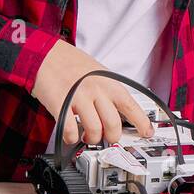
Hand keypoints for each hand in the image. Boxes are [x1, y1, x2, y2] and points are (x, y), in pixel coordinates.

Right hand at [31, 40, 154, 145]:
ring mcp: (78, 97)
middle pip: (113, 124)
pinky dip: (71, 138)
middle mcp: (97, 90)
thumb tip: (120, 111)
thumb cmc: (71, 63)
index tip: (147, 132)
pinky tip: (71, 135)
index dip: (142, 122)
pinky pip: (70, 130)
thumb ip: (109, 91)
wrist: (46, 54)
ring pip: (94, 130)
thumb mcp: (99, 72)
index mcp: (109, 83)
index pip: (131, 106)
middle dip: (112, 137)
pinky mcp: (60, 104)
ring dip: (92, 139)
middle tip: (108, 138)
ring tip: (87, 136)